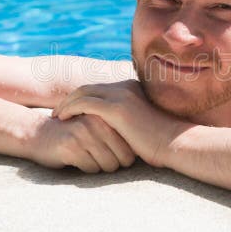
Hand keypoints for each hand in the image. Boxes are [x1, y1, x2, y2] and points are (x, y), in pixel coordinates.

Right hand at [26, 113, 135, 173]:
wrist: (39, 135)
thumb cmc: (74, 133)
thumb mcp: (98, 124)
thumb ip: (118, 127)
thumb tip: (148, 145)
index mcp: (107, 114)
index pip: (130, 147)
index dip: (125, 158)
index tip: (113, 155)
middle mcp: (97, 121)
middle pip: (122, 158)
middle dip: (115, 165)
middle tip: (102, 160)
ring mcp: (83, 133)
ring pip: (107, 165)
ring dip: (100, 168)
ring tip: (90, 159)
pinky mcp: (70, 146)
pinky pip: (90, 168)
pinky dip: (87, 169)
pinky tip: (78, 160)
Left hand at [50, 80, 190, 167]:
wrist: (174, 144)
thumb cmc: (162, 142)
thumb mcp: (144, 127)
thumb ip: (131, 121)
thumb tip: (122, 130)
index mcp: (132, 89)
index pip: (100, 89)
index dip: (83, 97)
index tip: (72, 110)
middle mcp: (125, 88)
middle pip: (88, 88)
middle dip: (70, 98)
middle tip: (57, 112)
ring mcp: (120, 95)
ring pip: (83, 93)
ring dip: (66, 104)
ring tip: (56, 116)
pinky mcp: (116, 108)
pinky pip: (84, 104)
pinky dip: (70, 109)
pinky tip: (62, 119)